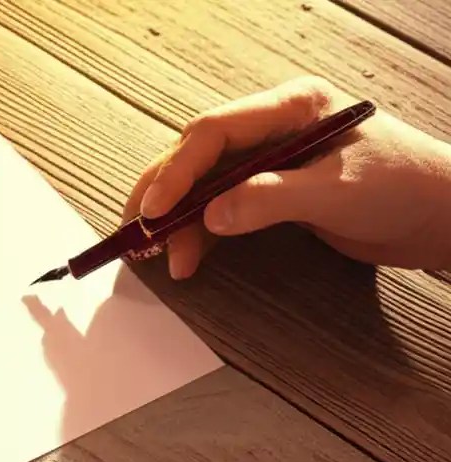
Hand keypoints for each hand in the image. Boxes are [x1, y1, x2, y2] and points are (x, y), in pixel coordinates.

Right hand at [125, 76, 450, 278]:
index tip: (156, 210)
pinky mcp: (272, 191)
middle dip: (164, 195)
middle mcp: (274, 127)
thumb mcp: (338, 192)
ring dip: (178, 220)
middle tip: (138, 231)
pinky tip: (188, 257)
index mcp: (291, 107)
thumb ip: (272, 200)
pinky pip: (220, 206)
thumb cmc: (405, 189)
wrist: (441, 217)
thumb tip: (212, 215)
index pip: (214, 132)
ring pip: (202, 183)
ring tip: (161, 256)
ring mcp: (270, 159)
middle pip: (197, 156)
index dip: (177, 170)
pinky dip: (199, 232)